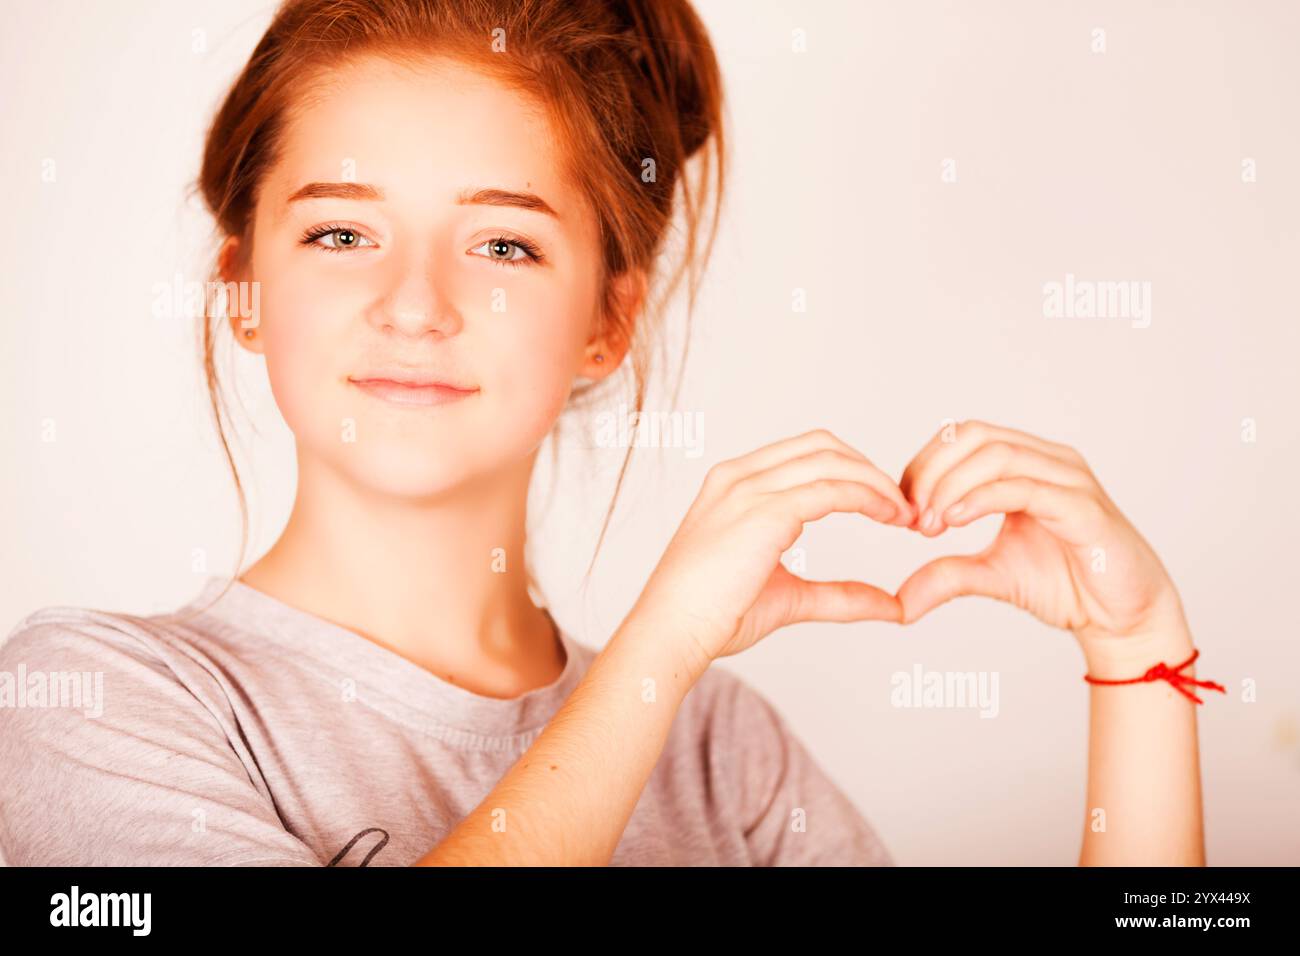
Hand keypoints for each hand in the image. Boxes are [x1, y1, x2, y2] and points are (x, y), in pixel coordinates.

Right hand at [629, 429, 916, 676]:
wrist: (671, 632)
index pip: (805, 453)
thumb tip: (891, 605)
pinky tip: (890, 517)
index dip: (851, 470)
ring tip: (905, 514)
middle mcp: (739, 477)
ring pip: (832, 461)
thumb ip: (839, 595)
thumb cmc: (713, 617)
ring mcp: (749, 489)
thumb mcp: (788, 596)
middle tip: (903, 505)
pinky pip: (831, 489)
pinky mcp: (765, 512)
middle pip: (823, 445)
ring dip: (877, 483)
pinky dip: (868, 497)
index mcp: (734, 485)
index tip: (885, 503)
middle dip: (869, 469)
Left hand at [895, 420, 1188, 658]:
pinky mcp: (1083, 509)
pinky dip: (982, 498)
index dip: (925, 464)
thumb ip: (946, 576)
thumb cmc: (1065, 584)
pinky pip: (1025, 488)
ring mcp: (1069, 480)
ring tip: (931, 523)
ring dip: (952, 485)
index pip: (964, 436)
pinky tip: (956, 520)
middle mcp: (1049, 461)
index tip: (905, 508)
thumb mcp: (990, 575)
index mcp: (1026, 464)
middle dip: (932, 470)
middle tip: (913, 516)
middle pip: (976, 435)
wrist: (1121, 618)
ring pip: (998, 455)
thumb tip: (899, 601)